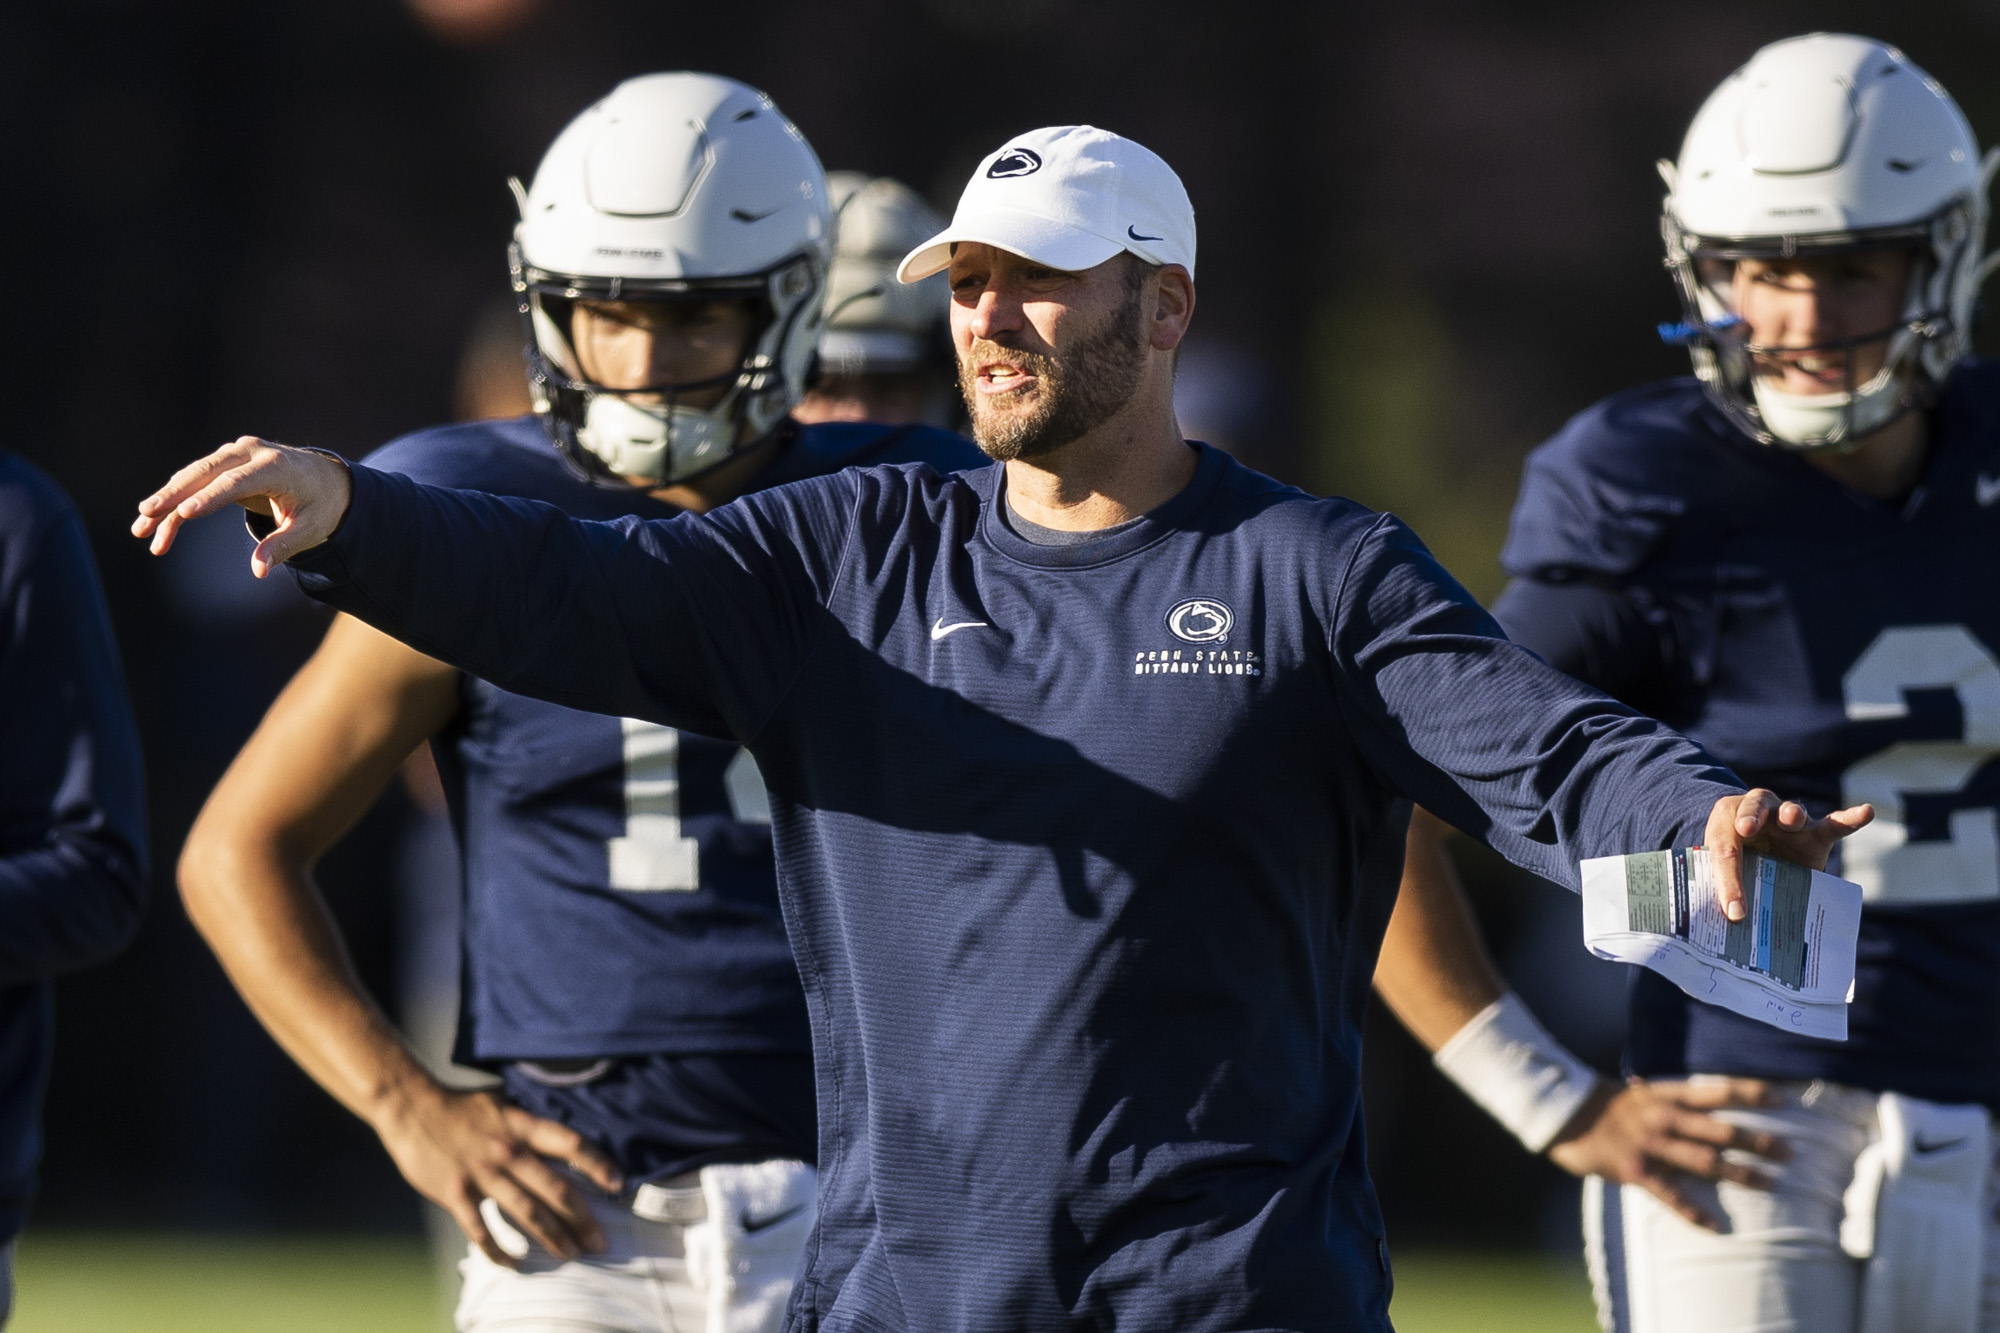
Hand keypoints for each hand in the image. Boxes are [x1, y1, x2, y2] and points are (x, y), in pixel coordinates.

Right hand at [132, 436, 352, 576]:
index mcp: (275, 466)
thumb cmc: (320, 506)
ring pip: (193, 476)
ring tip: (140, 530)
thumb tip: (258, 571)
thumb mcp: (310, 528)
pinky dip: (176, 504)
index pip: (236, 482)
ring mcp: (235, 454)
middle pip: (205, 473)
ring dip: (166, 502)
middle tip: (146, 515)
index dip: (210, 498)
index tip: (184, 513)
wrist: (325, 479)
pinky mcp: (225, 462)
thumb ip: (283, 546)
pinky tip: (157, 529)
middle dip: (173, 495)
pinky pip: (196, 483)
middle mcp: (251, 453)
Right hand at [373, 1083, 622, 1266]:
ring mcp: (482, 1174)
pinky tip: (513, 1263)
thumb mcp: (503, 1106)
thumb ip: (530, 1127)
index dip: (598, 1165)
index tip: (618, 1184)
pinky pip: (481, 1229)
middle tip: (599, 1242)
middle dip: (582, 1219)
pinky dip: (499, 1250)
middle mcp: (508, 1151)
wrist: (412, 1107)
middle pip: (555, 1189)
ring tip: (570, 1254)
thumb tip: (562, 1144)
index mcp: (523, 1127)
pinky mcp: (456, 1193)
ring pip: (526, 1213)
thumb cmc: (461, 1107)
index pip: (570, 1145)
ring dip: (552, 1237)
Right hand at [1547, 1076, 1789, 1230]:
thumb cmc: (1606, 1104)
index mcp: (1666, 1095)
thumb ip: (1673, 1099)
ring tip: (1772, 1183)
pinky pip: (1671, 1195)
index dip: (1750, 1093)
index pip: (1717, 1091)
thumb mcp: (1642, 1092)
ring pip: (1705, 1162)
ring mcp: (1650, 1145)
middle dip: (1759, 1141)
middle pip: (1721, 1130)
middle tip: (1792, 1151)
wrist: (1565, 1116)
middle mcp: (1663, 1118)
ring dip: (1741, 1173)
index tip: (1782, 1098)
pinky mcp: (1635, 1171)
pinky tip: (1716, 1226)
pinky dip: (1694, 1212)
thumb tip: (1707, 1099)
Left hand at [1704, 789, 1872, 921]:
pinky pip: (1833, 825)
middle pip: (1753, 811)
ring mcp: (1788, 821)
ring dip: (1791, 815)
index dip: (1728, 880)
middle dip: (1750, 818)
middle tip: (1745, 828)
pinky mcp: (1814, 834)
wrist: (1756, 846)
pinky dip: (1850, 819)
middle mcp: (1758, 812)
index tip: (1734, 911)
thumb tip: (1735, 922)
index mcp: (1725, 820)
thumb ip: (1728, 887)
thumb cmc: (1735, 857)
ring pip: (1791, 813)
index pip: (1725, 849)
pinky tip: (1866, 812)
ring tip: (1792, 818)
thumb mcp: (1725, 869)